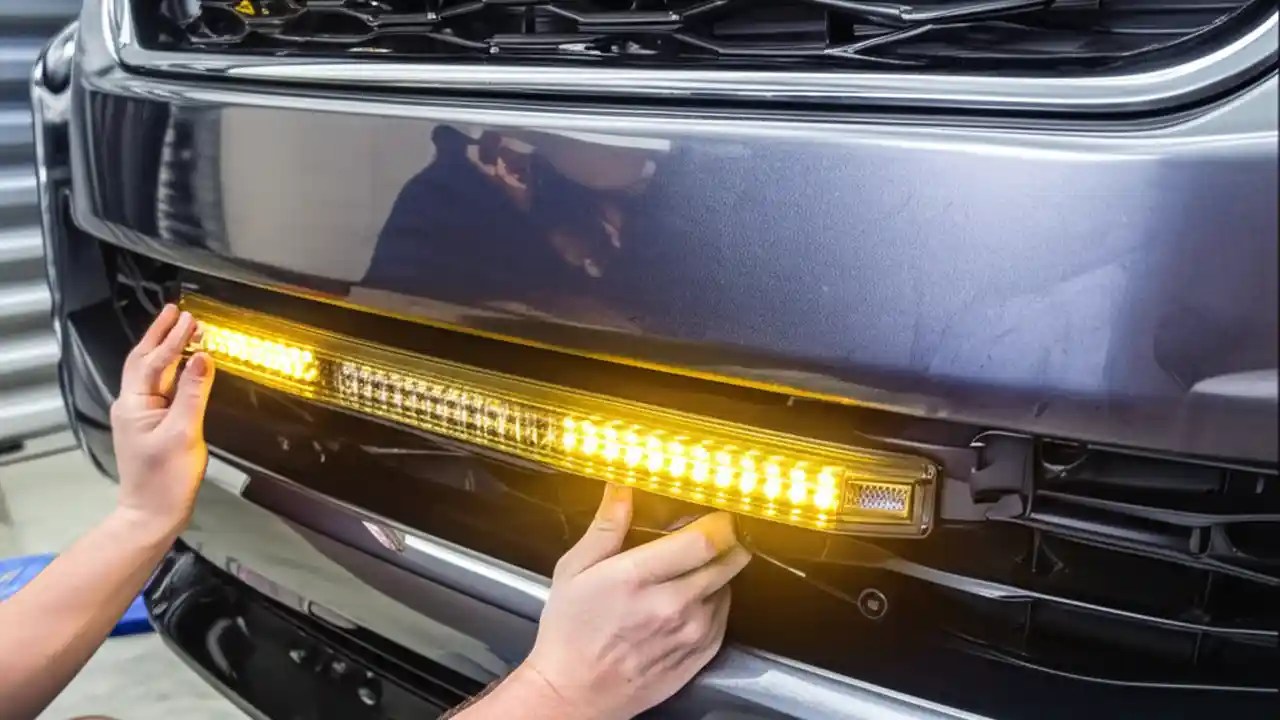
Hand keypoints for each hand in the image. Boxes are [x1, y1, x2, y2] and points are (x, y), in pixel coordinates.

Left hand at [110, 304, 215, 537]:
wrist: (153, 513)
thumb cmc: (166, 479)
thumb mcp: (184, 433)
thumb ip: (194, 392)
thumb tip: (203, 358)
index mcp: (134, 405)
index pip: (156, 362)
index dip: (174, 339)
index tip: (191, 319)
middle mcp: (132, 405)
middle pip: (145, 361)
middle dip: (161, 335)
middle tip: (178, 312)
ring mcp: (140, 415)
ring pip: (152, 373)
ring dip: (166, 350)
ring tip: (182, 329)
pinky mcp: (151, 425)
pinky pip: (161, 388)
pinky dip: (173, 370)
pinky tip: (185, 363)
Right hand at [520, 485, 750, 719]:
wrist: (575, 694)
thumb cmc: (570, 630)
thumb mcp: (575, 570)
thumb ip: (605, 526)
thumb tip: (622, 485)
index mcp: (639, 578)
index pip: (705, 539)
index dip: (719, 519)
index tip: (715, 510)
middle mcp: (674, 605)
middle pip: (729, 559)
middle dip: (726, 541)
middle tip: (709, 533)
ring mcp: (692, 633)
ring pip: (729, 585)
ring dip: (717, 572)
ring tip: (688, 570)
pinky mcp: (702, 655)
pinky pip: (724, 615)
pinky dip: (713, 601)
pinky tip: (686, 600)